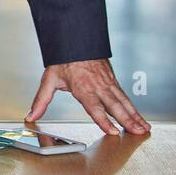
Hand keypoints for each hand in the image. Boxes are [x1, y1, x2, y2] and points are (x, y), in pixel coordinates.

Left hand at [26, 59, 149, 135]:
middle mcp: (98, 87)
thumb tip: (31, 115)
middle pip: (115, 106)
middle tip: (137, 133)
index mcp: (83, 88)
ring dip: (135, 116)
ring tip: (144, 129)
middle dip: (128, 121)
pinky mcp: (113, 81)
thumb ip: (41, 100)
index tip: (114, 131)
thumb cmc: (63, 60)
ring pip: (124, 102)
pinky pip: (125, 97)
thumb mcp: (49, 79)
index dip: (104, 120)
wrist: (76, 41)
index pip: (95, 108)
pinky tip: (140, 117)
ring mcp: (108, 84)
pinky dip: (134, 108)